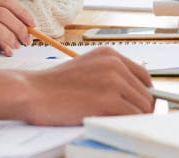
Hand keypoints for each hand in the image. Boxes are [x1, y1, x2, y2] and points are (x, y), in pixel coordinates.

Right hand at [21, 47, 154, 122]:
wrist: (31, 91)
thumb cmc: (53, 85)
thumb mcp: (86, 69)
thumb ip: (109, 75)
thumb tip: (134, 95)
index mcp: (109, 54)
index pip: (144, 77)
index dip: (143, 95)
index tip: (137, 107)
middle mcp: (114, 64)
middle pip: (147, 95)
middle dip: (139, 110)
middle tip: (122, 120)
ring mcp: (112, 81)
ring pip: (143, 108)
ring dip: (132, 119)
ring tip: (111, 121)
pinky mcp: (107, 100)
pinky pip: (133, 118)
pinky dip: (126, 125)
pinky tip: (109, 124)